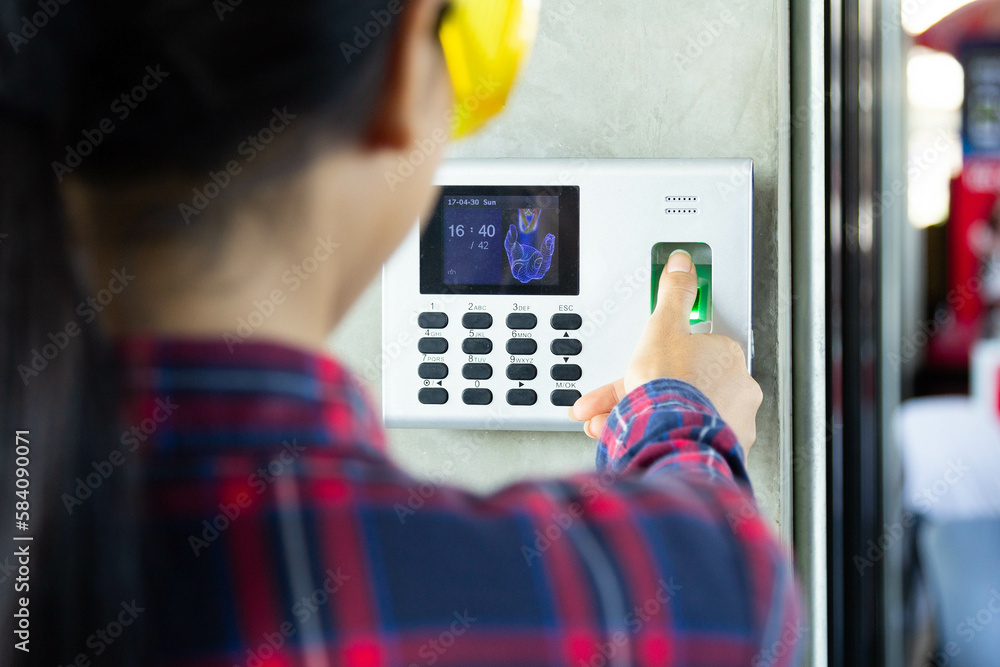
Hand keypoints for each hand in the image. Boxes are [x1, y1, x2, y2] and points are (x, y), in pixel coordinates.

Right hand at [504, 225, 554, 283]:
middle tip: (538, 255)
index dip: (519, 269)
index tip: (519, 262)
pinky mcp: (546, 263)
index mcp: (518, 272)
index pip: (519, 273)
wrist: (523, 255)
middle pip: (533, 272)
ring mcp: (539, 270)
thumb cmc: (514, 252)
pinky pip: (548, 255)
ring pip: (544, 263)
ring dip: (546, 250)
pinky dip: (549, 245)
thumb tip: (511, 227)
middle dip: (536, 264)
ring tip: (547, 239)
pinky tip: (549, 236)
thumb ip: (511, 238)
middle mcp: (529, 274)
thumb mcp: (510, 245)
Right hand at [570, 250, 761, 449]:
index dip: (656, 358)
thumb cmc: (671, 389)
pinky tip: (636, 436)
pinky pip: (684, 437)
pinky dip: (659, 436)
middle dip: (644, 391)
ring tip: (615, 422)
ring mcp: (730, 421)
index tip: (640, 367)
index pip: (689, 350)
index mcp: (727, 356)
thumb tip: (683, 264)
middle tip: (623, 399)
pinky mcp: (719, 448)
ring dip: (645, 415)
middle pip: (682, 384)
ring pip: (681, 412)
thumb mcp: (664, 328)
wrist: (672, 439)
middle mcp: (737, 389)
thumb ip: (675, 294)